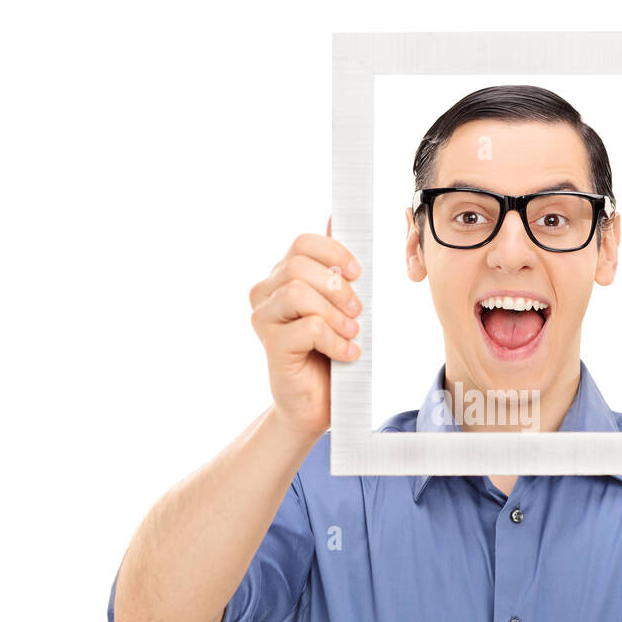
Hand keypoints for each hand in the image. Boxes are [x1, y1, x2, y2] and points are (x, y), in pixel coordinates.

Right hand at [249, 215, 362, 440]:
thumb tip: (335, 218)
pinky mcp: (271, 344)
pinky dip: (335, 340)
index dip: (334, 253)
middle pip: (299, 266)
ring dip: (336, 314)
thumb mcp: (339, 305)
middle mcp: (266, 293)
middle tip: (357, 312)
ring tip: (351, 334)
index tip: (357, 274)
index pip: (302, 243)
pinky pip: (308, 327)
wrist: (317, 403)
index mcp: (282, 276)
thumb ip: (334, 267)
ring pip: (300, 292)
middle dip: (337, 287)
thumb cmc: (329, 352)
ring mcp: (264, 318)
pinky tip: (346, 354)